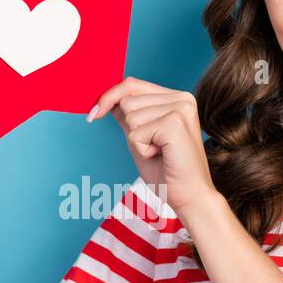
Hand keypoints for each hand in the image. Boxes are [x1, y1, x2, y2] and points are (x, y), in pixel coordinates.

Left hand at [88, 76, 217, 218]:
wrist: (190, 197)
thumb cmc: (167, 172)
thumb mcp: (141, 138)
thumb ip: (129, 117)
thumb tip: (108, 100)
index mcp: (177, 98)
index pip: (132, 85)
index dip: (109, 98)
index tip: (93, 115)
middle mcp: (182, 98)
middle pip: (128, 100)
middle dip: (131, 129)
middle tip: (155, 149)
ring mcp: (181, 108)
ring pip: (130, 115)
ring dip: (138, 141)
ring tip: (160, 152)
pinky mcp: (175, 123)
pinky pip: (136, 132)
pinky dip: (141, 149)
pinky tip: (161, 156)